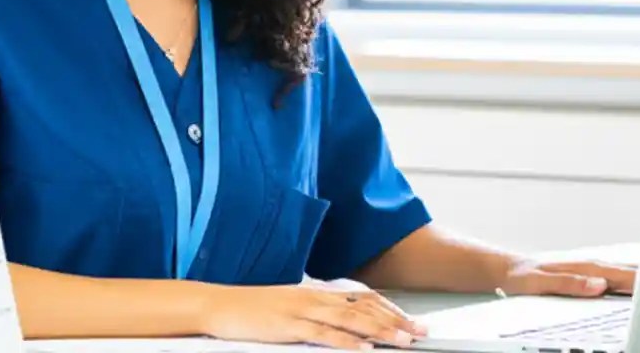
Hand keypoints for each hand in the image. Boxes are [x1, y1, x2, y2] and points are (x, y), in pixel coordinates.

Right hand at [199, 283, 428, 349]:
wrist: (220, 305)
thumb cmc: (253, 309)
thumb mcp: (290, 307)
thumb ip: (316, 313)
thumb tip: (341, 323)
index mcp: (317, 292)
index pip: (362, 299)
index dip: (390, 310)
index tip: (411, 322)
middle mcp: (315, 297)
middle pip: (364, 308)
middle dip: (395, 321)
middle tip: (420, 333)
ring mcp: (302, 310)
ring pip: (351, 320)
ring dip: (380, 331)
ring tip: (403, 341)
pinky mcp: (289, 325)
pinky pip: (323, 333)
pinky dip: (346, 342)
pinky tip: (363, 349)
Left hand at [500, 258, 636, 297]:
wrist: (509, 269)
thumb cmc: (523, 276)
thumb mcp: (540, 283)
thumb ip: (570, 284)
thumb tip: (599, 286)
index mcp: (587, 268)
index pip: (626, 275)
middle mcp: (594, 266)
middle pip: (634, 271)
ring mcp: (594, 269)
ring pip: (630, 272)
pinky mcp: (592, 275)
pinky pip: (621, 277)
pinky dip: (637, 280)